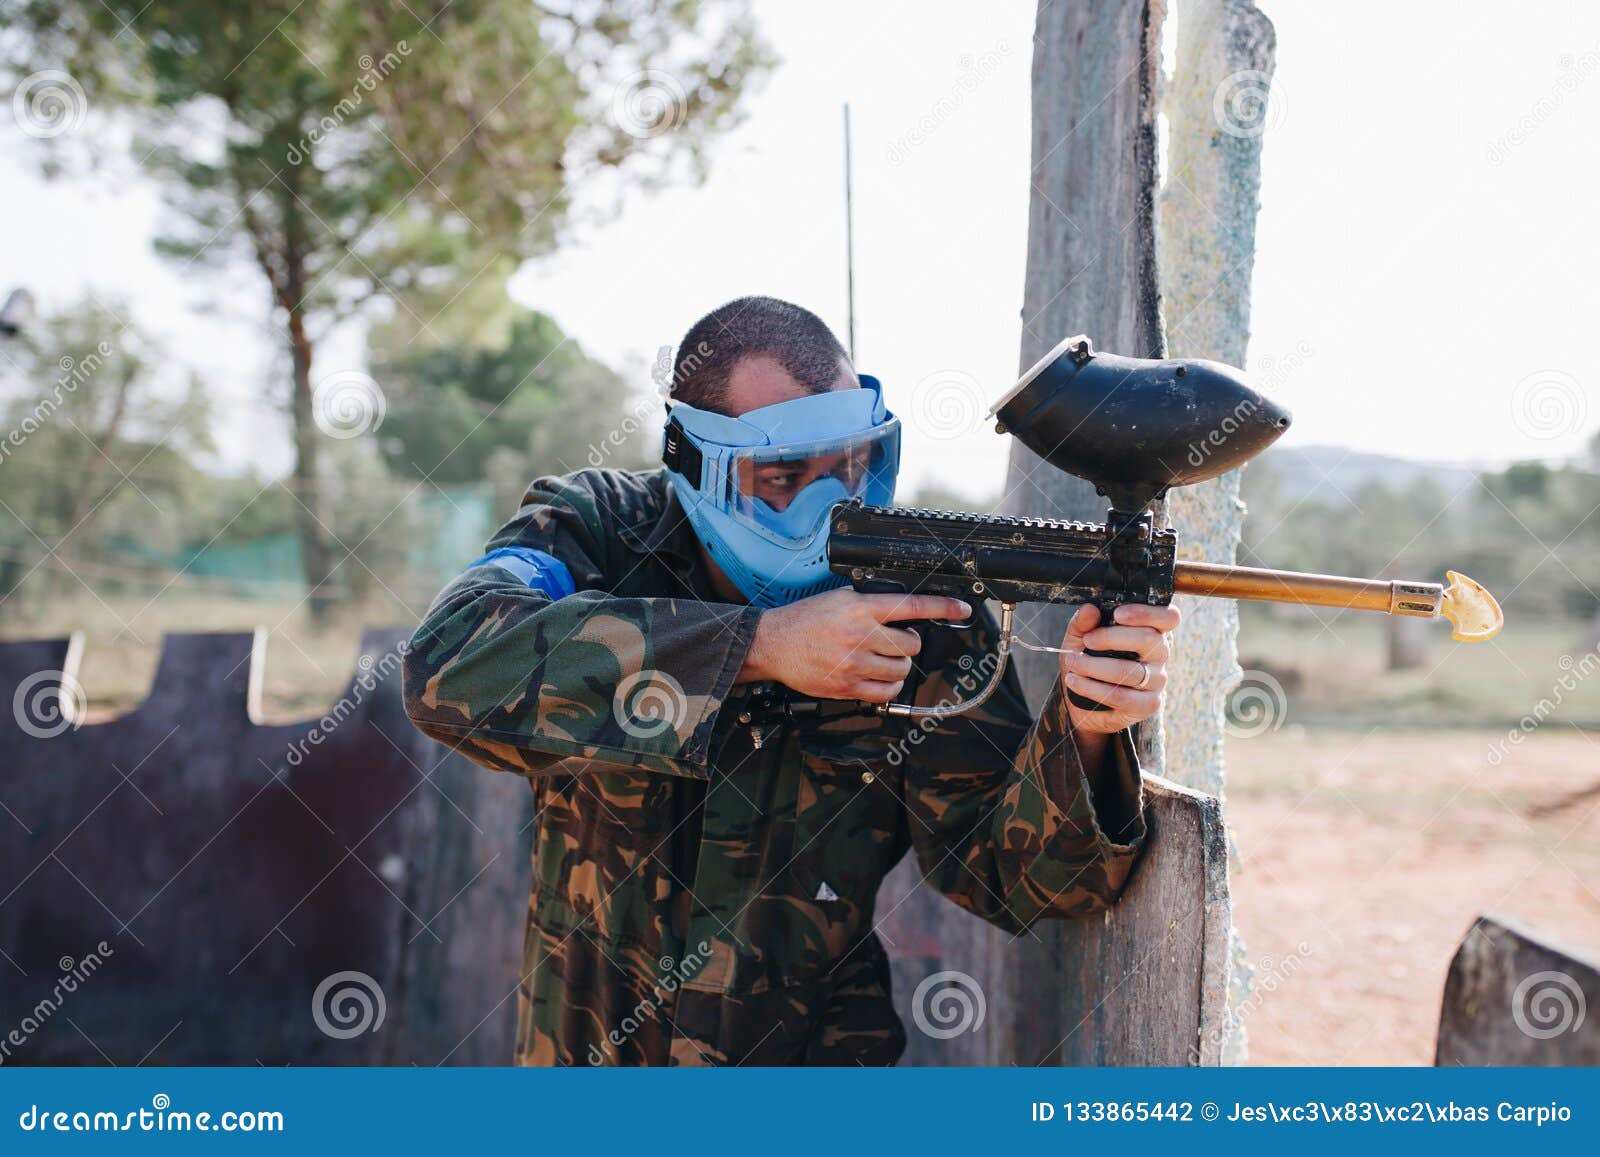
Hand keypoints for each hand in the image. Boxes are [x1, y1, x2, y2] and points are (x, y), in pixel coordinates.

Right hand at [739, 587, 971, 701]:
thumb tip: (901, 611)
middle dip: (908, 644)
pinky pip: (885, 693)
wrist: (773, 643)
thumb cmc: (804, 620)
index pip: (912, 606)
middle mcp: (860, 635)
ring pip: (901, 670)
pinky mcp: (847, 687)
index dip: (942, 607)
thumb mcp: (838, 599)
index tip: (961, 608)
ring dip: (898, 666)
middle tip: (893, 642)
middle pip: (911, 645)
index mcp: (861, 608)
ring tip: (881, 660)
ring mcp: (854, 663)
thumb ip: (869, 604)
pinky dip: (888, 687)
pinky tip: (878, 678)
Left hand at [1059, 603, 1180, 734]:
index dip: (1147, 613)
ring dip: (1094, 665)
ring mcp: (1157, 680)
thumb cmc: (1088, 660)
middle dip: (1111, 637)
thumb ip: (1084, 623)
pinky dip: (1091, 688)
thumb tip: (1089, 609)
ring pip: (1130, 670)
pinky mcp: (1148, 704)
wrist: (1083, 701)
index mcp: (1151, 630)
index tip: (1118, 614)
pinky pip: (1121, 696)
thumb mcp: (1080, 637)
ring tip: (1073, 661)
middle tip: (1087, 640)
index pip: (1169, 617)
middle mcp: (1160, 654)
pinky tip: (1074, 680)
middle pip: (1149, 639)